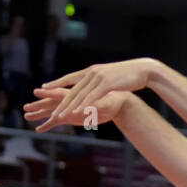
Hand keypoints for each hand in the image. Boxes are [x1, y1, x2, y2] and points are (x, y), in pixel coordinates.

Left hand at [33, 59, 157, 128]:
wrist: (143, 70)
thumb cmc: (128, 76)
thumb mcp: (109, 78)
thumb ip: (99, 82)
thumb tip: (93, 86)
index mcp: (91, 71)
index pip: (70, 78)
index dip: (56, 83)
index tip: (43, 88)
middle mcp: (92, 73)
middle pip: (72, 90)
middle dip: (60, 102)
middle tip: (50, 111)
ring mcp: (99, 78)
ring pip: (80, 95)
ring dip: (69, 107)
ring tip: (59, 116)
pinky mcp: (106, 84)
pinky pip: (92, 97)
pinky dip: (83, 105)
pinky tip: (76, 113)